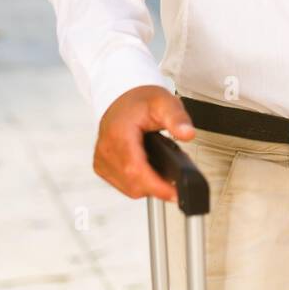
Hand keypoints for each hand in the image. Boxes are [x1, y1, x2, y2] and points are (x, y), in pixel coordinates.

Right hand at [94, 85, 195, 201]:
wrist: (123, 96)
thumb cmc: (141, 100)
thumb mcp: (165, 102)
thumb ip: (178, 118)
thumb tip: (187, 133)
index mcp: (119, 135)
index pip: (135, 171)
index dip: (156, 186)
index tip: (175, 193)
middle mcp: (106, 149)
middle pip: (132, 184)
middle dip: (157, 186)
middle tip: (175, 176)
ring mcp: (101, 159)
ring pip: (128, 188)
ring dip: (148, 185)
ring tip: (162, 170)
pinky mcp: (101, 165)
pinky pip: (122, 184)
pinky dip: (138, 181)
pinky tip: (148, 169)